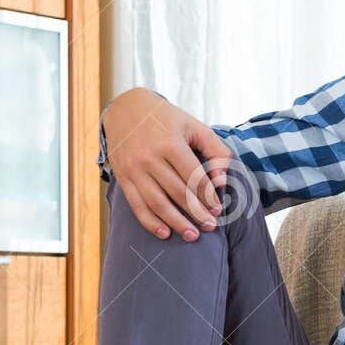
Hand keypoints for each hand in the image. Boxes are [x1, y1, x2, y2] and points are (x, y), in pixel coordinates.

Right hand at [103, 88, 233, 240]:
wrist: (126, 108)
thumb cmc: (168, 120)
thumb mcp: (196, 127)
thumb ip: (216, 151)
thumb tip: (222, 181)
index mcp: (170, 143)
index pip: (194, 178)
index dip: (208, 196)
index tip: (218, 210)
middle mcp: (149, 157)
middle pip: (177, 193)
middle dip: (196, 213)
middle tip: (210, 227)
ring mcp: (133, 168)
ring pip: (157, 203)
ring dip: (176, 223)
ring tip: (193, 236)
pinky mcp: (122, 176)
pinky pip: (136, 205)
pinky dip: (150, 222)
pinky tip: (165, 233)